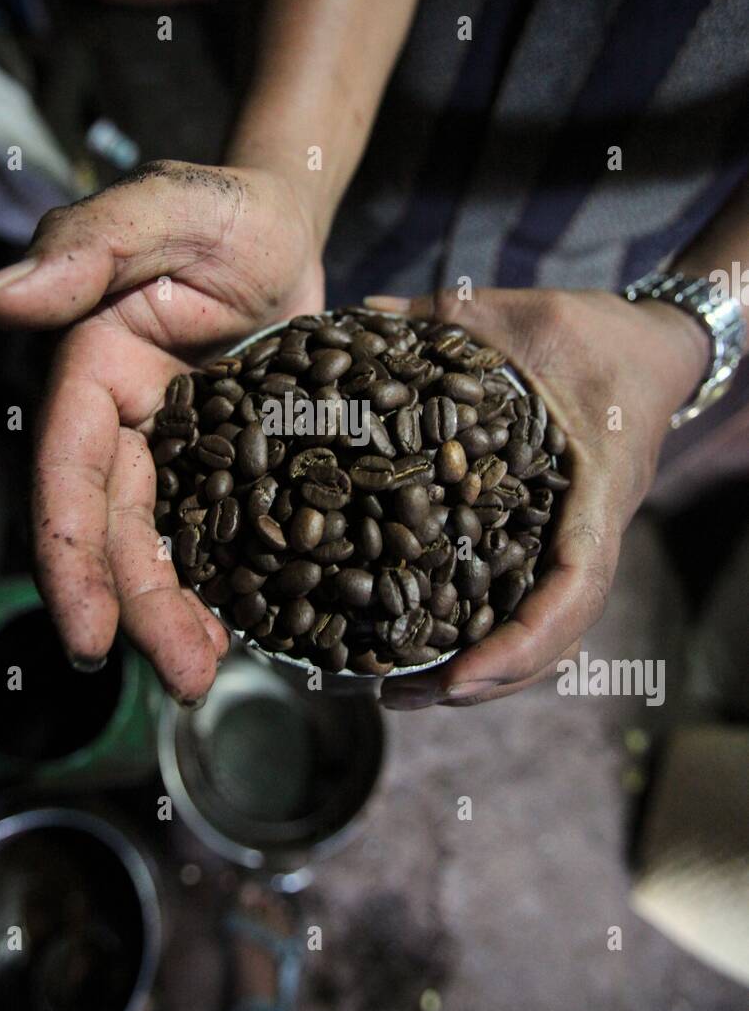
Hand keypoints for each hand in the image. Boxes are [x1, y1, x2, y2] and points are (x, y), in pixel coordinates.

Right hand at [0, 160, 324, 701]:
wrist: (287, 223)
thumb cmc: (221, 207)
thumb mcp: (161, 208)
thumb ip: (84, 250)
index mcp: (92, 371)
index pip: (68, 473)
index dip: (71, 556)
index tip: (88, 635)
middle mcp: (126, 420)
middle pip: (119, 527)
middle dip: (140, 607)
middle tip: (185, 679)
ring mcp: (181, 445)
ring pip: (169, 542)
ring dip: (183, 611)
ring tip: (211, 673)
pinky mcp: (232, 460)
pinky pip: (224, 530)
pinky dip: (234, 579)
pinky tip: (254, 629)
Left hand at [368, 287, 709, 709]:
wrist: (651, 346)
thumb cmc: (595, 333)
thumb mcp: (521, 314)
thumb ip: (444, 318)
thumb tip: (359, 317)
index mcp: (595, 488)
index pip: (574, 587)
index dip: (522, 642)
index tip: (460, 678)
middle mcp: (589, 530)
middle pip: (552, 635)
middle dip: (483, 678)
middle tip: (402, 696)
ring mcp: (573, 540)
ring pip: (541, 630)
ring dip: (479, 668)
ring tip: (399, 688)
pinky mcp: (552, 535)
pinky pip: (523, 597)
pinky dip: (482, 630)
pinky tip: (421, 638)